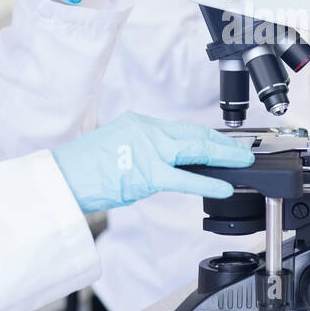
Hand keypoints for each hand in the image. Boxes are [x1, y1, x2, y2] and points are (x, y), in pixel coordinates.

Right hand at [52, 112, 253, 213]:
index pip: (184, 129)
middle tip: (246, 150)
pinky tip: (224, 186)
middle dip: (225, 144)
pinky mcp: (145, 173)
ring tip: (244, 163)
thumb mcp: (119, 148)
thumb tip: (173, 166)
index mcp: (140, 124)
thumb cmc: (86, 169)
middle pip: (196, 135)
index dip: (210, 136)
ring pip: (195, 151)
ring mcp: (147, 150)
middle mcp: (146, 131)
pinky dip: (207, 181)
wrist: (62, 179)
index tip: (228, 143)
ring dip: (223, 157)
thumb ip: (146, 152)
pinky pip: (183, 178)